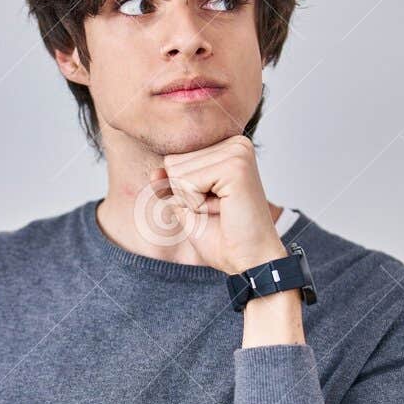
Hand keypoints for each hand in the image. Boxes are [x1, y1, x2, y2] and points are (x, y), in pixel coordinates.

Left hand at [153, 135, 287, 272]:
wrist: (249, 260)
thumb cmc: (223, 237)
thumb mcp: (187, 206)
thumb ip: (169, 185)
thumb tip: (154, 172)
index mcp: (227, 147)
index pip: (174, 160)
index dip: (183, 192)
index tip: (214, 205)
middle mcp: (236, 143)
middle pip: (173, 163)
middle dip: (187, 196)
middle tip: (219, 210)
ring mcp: (237, 152)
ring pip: (177, 173)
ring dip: (192, 201)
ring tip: (222, 210)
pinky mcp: (235, 166)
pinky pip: (187, 183)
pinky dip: (197, 204)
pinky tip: (223, 209)